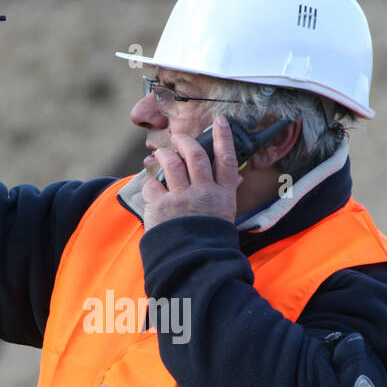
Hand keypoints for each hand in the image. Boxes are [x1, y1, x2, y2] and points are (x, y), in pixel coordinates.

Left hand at [141, 117, 242, 231]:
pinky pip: (152, 184)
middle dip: (185, 142)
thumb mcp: (226, 217)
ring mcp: (182, 199)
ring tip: (159, 154)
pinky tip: (151, 184)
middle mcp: (204, 193)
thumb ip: (226, 195)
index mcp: (223, 196)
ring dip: (163, 155)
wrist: (192, 264)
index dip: (223, 138)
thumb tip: (236, 178)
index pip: (226, 160)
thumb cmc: (210, 242)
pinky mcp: (161, 206)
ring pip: (171, 163)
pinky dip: (150, 182)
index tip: (220, 121)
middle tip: (178, 138)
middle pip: (195, 155)